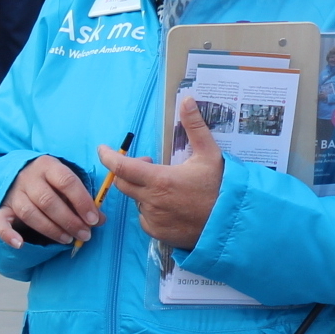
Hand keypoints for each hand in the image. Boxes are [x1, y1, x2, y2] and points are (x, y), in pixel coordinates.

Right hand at [0, 155, 102, 247]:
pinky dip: (8, 234)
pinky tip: (19, 244)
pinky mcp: (3, 208)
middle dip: (69, 220)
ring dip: (51, 229)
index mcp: (48, 165)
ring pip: (29, 213)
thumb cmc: (51, 181)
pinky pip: (0, 221)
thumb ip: (84, 199)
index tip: (94, 220)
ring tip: (67, 239)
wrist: (20, 173)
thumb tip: (100, 220)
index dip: (82, 202)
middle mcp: (28, 177)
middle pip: (47, 200)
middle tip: (85, 235)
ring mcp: (14, 193)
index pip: (66, 181)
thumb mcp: (67, 182)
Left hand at [101, 97, 223, 250]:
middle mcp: (152, 200)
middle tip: (149, 165)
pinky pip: (144, 218)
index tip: (102, 149)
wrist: (232, 223)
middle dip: (129, 171)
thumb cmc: (220, 186)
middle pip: (123, 183)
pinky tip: (168, 205)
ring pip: (136, 200)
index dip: (107, 157)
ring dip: (142, 191)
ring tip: (165, 187)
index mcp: (160, 179)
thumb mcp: (209, 153)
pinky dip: (150, 209)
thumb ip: (194, 126)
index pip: (121, 167)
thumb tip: (186, 99)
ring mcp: (154, 219)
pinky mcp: (158, 233)